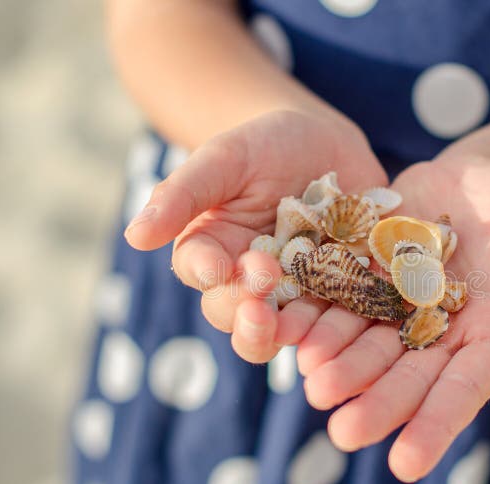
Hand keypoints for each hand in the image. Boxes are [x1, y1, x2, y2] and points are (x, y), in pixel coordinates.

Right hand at [124, 110, 387, 360]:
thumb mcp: (224, 158)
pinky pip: (344, 314)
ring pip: (290, 330)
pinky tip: (353, 317)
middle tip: (260, 305)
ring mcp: (299, 291)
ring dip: (293, 333)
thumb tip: (135, 236)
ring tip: (299, 329)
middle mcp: (251, 283)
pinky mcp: (342, 290)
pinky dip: (347, 320)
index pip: (202, 275)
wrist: (324, 143)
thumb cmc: (263, 146)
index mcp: (213, 253)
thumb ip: (183, 194)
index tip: (217, 266)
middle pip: (241, 317)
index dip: (209, 274)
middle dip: (249, 318)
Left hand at [291, 155, 489, 481]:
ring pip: (364, 345)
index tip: (407, 465)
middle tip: (345, 433)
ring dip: (338, 365)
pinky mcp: (363, 277)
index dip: (436, 425)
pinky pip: (336, 301)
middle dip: (377, 405)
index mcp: (487, 339)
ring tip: (313, 384)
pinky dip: (316, 317)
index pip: (463, 390)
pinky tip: (291, 332)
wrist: (473, 178)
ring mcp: (396, 309)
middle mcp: (438, 335)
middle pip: (405, 377)